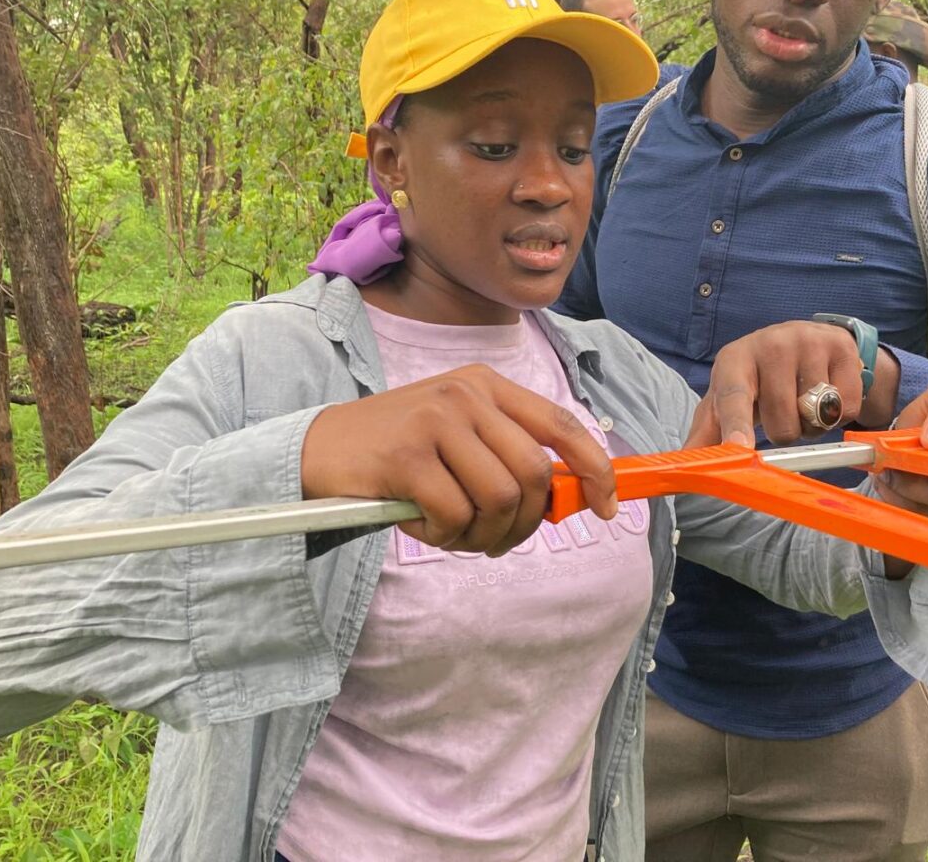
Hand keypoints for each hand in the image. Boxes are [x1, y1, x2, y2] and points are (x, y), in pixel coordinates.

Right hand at [301, 365, 617, 556]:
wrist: (319, 450)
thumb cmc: (398, 454)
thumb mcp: (459, 436)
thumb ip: (509, 454)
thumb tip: (570, 497)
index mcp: (487, 385)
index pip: (563, 425)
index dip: (596, 469)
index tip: (608, 507)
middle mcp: (467, 394)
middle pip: (535, 474)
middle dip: (526, 523)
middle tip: (496, 542)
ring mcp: (437, 421)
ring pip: (500, 499)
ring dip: (483, 535)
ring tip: (452, 532)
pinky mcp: (407, 455)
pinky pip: (455, 516)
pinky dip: (445, 535)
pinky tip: (421, 524)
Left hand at [686, 321, 867, 447]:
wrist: (806, 342)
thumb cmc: (758, 380)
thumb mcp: (728, 399)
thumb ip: (707, 434)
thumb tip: (685, 466)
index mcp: (734, 360)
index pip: (733, 397)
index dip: (736, 425)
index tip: (739, 448)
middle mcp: (769, 345)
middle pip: (781, 423)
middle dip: (785, 431)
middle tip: (783, 412)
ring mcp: (807, 342)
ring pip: (815, 418)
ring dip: (812, 425)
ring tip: (804, 403)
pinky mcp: (841, 347)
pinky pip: (845, 408)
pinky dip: (839, 415)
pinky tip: (828, 393)